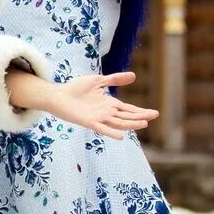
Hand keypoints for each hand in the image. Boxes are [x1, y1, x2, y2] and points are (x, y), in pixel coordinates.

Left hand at [30, 71, 159, 139]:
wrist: (58, 95)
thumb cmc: (76, 88)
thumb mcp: (98, 81)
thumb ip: (114, 79)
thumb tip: (134, 75)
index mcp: (109, 104)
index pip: (129, 109)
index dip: (141, 111)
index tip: (155, 113)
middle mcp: (106, 112)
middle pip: (127, 116)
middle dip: (140, 116)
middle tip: (155, 116)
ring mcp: (98, 118)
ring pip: (118, 123)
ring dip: (131, 124)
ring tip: (144, 124)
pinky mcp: (89, 122)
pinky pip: (102, 129)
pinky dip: (111, 133)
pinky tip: (122, 137)